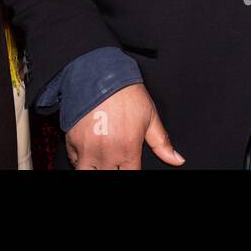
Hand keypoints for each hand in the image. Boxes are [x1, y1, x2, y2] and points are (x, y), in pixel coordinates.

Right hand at [64, 83, 184, 169]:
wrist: (100, 74)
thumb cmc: (127, 94)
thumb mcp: (150, 116)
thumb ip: (162, 143)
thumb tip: (178, 161)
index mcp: (128, 150)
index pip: (130, 177)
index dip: (131, 172)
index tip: (130, 166)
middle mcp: (106, 154)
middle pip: (108, 176)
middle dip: (114, 170)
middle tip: (117, 161)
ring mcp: (87, 149)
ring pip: (87, 174)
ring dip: (95, 169)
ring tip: (103, 161)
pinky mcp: (71, 141)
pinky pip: (74, 161)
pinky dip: (81, 161)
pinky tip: (90, 152)